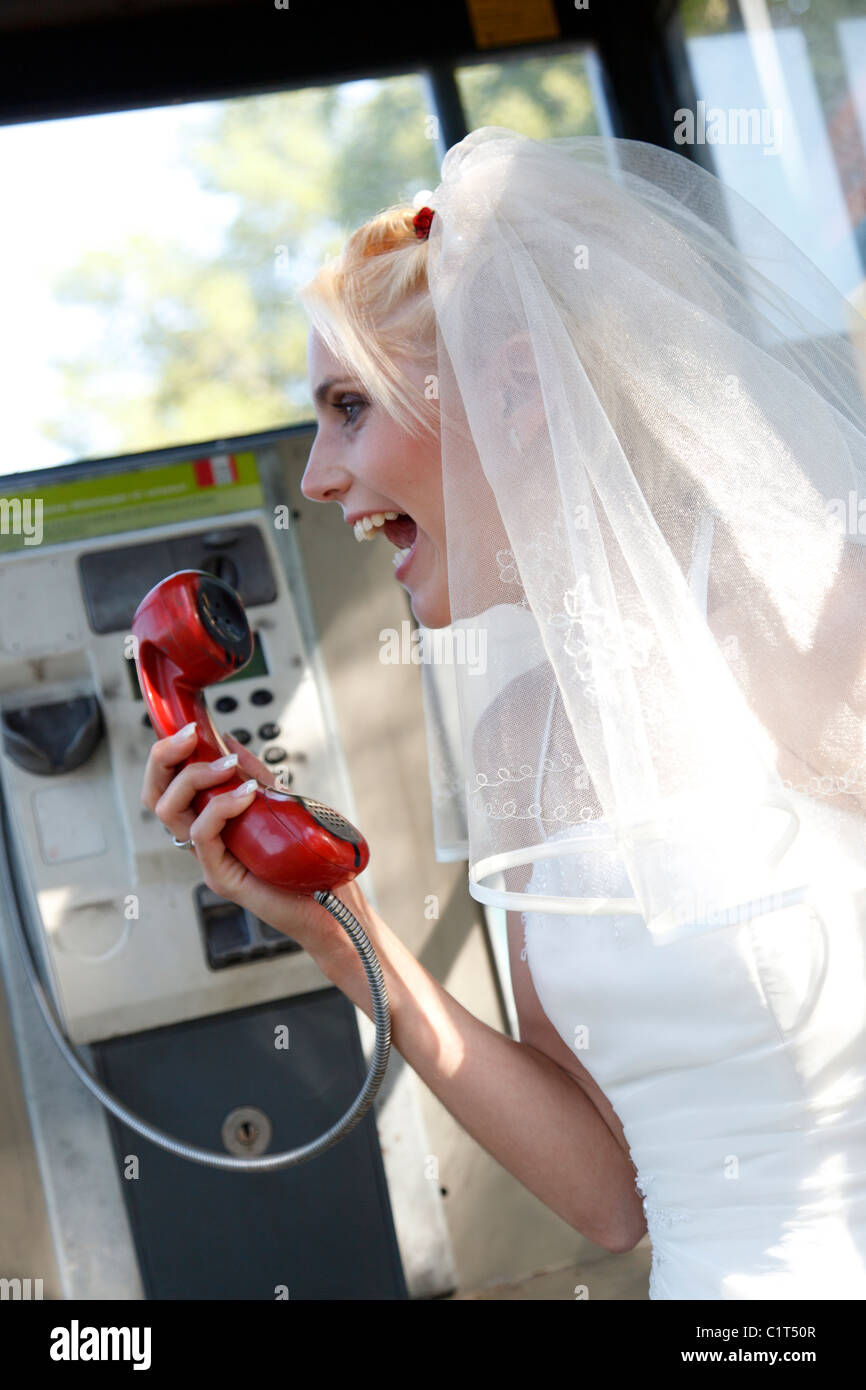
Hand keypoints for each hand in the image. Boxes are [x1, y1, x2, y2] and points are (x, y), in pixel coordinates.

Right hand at [139, 724, 340, 947]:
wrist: (334, 907)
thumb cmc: (308, 860)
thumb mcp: (276, 803)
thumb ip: (252, 775)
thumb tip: (229, 741)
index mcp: (209, 821)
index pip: (166, 785)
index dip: (168, 754)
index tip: (190, 726)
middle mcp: (202, 841)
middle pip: (155, 795)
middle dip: (164, 757)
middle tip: (190, 734)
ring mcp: (209, 860)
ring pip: (169, 812)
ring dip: (195, 776)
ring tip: (228, 766)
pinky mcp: (221, 878)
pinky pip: (202, 836)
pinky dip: (220, 806)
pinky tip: (246, 793)